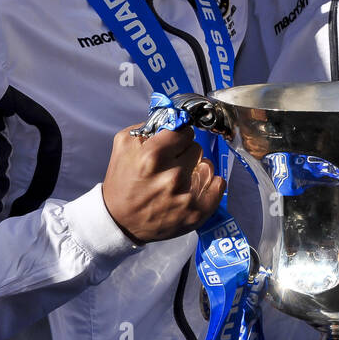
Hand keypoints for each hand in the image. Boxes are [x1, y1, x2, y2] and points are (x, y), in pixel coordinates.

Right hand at [101, 125, 222, 242]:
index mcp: (153, 156)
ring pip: (208, 165)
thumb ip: (149, 126)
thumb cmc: (122, 183)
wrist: (120, 221)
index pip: (184, 131)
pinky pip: (218, 184)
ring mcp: (187, 196)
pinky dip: (209, 184)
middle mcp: (172, 175)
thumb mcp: (124, 146)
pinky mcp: (197, 212)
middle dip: (184, 153)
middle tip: (171, 164)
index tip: (173, 143)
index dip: (177, 137)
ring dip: (197, 169)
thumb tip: (173, 117)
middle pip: (196, 148)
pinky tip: (194, 187)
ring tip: (181, 178)